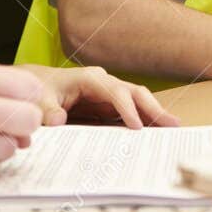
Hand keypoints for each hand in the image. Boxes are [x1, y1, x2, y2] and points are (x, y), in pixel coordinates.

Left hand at [20, 64, 179, 128]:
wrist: (37, 86)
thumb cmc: (39, 91)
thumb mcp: (39, 100)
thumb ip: (46, 110)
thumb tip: (57, 120)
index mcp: (90, 79)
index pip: (115, 92)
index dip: (127, 109)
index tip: (137, 127)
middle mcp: (105, 83)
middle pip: (136, 93)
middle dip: (154, 108)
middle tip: (173, 125)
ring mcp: (110, 94)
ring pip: (139, 101)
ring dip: (155, 114)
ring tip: (173, 129)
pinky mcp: (110, 105)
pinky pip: (132, 112)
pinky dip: (145, 121)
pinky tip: (156, 133)